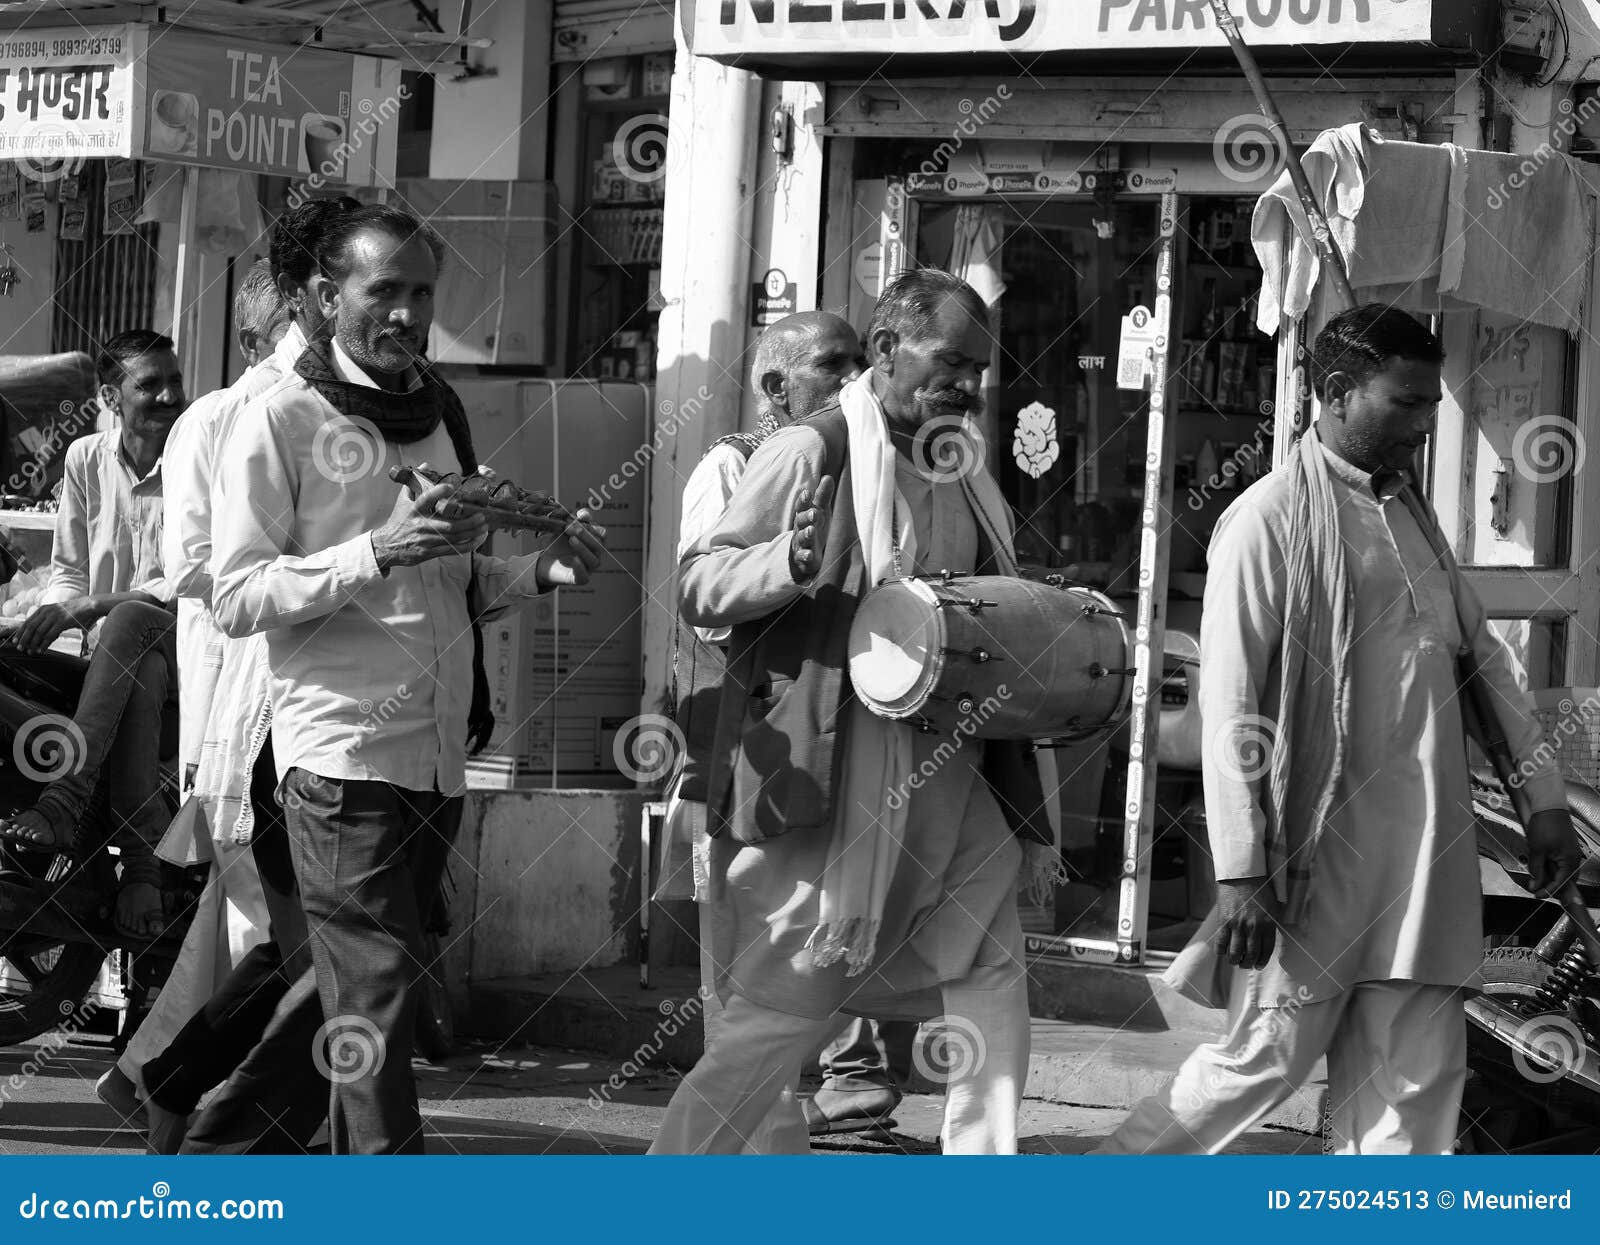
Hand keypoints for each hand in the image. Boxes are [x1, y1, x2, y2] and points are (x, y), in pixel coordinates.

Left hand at [8, 597, 93, 654]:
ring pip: (39, 632)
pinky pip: (50, 635)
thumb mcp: (57, 613)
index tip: (15, 641)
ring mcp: (55, 616)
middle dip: (24, 639)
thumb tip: (39, 635)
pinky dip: (44, 644)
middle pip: (30, 627)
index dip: (20, 632)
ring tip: (31, 651)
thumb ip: (47, 621)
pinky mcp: (63, 622)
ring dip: (34, 643)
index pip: (27, 621)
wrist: (88, 606)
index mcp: (43, 609)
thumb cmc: (74, 612)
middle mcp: (47, 611)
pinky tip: (42, 649)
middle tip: (20, 648)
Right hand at [371, 466, 488, 569]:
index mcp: (414, 510)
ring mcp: (426, 540)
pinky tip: (478, 540)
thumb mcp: (403, 500)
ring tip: (484, 526)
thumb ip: (414, 483)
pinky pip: (452, 550)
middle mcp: (421, 525)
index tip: (450, 487)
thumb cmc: (399, 521)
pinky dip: (467, 546)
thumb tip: (425, 466)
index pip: (425, 499)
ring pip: (453, 538)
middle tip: (481, 515)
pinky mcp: (430, 552)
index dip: (438, 493)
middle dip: (468, 521)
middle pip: (448, 525)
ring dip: (472, 532)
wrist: (388, 546)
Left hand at [535, 507, 606, 587]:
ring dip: (583, 548)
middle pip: (600, 545)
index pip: (601, 533)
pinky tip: (572, 558)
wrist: (544, 561)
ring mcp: (589, 568)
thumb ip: (569, 519)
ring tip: (571, 539)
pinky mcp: (580, 580)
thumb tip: (579, 514)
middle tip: (569, 527)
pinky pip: (584, 576)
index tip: (579, 515)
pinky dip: (579, 567)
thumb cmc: (557, 543)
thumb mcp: (561, 528)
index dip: (592, 524)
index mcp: (595, 542)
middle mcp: (595, 555)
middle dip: (586, 535)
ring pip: (594, 561)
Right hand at [788, 475, 836, 581]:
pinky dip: (805, 556)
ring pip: (802, 539)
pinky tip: (809, 554)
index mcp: (804, 516)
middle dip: (806, 517)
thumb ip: (823, 496)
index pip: (802, 507)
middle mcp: (800, 529)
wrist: (806, 555)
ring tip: (812, 530)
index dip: (803, 500)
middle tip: (814, 513)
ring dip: (806, 534)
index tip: (806, 493)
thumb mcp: (820, 512)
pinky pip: (803, 557)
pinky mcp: (803, 559)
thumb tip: (828, 477)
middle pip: (801, 522)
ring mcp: (801, 544)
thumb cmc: (814, 528)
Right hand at [1213, 877, 1281, 969]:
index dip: (1262, 962)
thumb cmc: (1260, 888)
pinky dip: (1221, 951)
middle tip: (1245, 964)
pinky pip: (1221, 943)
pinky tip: (1222, 952)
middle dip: (1248, 964)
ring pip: (1235, 953)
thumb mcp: (1273, 907)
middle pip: (1250, 955)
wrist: (1242, 874)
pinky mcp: (1224, 921)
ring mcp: (1238, 925)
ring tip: (1234, 960)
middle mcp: (1253, 928)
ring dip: (1235, 961)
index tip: (1258, 965)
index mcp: (1268, 924)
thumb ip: (1272, 924)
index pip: (1266, 951)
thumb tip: (1268, 940)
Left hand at [1525, 808, 1583, 897]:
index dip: (1547, 891)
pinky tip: (1541, 866)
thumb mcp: (1537, 850)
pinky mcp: (1565, 848)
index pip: (1560, 884)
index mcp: (1570, 862)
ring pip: (1560, 871)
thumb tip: (1535, 885)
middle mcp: (1574, 859)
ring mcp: (1570, 853)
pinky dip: (1550, 867)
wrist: (1549, 806)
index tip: (1536, 894)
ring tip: (1537, 877)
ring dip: (1549, 876)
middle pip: (1563, 880)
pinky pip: (1559, 863)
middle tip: (1536, 888)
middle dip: (1550, 885)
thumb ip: (1537, 870)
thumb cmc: (1546, 824)